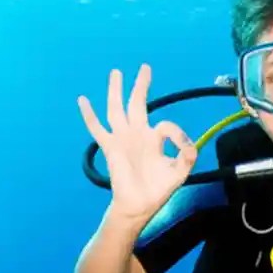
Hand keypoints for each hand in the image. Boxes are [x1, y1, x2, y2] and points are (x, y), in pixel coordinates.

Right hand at [78, 64, 197, 220]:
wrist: (139, 204)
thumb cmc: (158, 189)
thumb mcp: (180, 171)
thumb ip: (187, 155)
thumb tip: (189, 143)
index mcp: (154, 138)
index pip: (165, 124)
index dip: (177, 133)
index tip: (183, 146)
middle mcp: (137, 134)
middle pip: (137, 103)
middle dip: (141, 86)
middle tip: (145, 67)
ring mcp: (122, 138)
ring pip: (117, 109)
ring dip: (116, 91)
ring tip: (116, 73)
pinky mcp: (110, 147)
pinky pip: (97, 128)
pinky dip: (89, 115)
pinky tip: (83, 100)